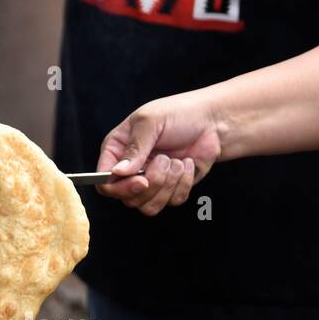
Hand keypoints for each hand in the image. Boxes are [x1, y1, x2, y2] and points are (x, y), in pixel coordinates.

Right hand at [96, 94, 222, 215]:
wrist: (214, 120)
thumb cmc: (180, 113)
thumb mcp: (151, 121)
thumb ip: (134, 148)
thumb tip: (118, 173)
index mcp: (117, 150)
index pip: (105, 182)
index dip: (120, 187)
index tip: (141, 181)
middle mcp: (131, 170)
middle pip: (127, 198)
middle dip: (152, 183)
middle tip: (165, 160)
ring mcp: (151, 182)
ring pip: (148, 206)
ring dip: (168, 184)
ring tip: (177, 161)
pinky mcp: (172, 189)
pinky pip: (172, 202)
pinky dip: (183, 184)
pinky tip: (188, 164)